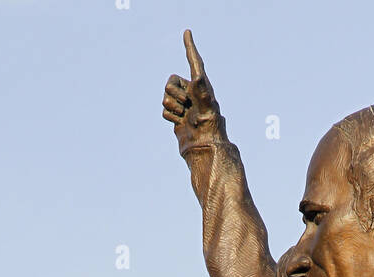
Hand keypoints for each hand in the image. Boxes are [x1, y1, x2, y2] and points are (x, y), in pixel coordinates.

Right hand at [162, 30, 223, 154]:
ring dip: (173, 107)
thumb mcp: (207, 106)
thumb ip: (202, 90)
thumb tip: (198, 77)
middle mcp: (191, 91)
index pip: (194, 61)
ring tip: (185, 116)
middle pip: (170, 81)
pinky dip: (170, 117)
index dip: (190, 47)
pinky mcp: (176, 115)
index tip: (188, 33)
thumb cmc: (210, 126)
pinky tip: (180, 123)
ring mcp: (183, 103)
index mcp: (201, 85)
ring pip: (165, 96)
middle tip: (186, 105)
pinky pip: (164, 110)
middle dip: (174, 93)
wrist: (204, 147)